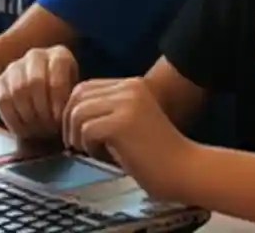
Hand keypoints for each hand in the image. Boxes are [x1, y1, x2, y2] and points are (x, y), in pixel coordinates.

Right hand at [0, 45, 78, 141]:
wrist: (47, 102)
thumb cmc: (66, 101)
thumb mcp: (75, 97)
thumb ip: (73, 101)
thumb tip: (66, 113)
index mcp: (60, 55)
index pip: (56, 76)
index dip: (57, 101)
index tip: (60, 119)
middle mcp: (36, 55)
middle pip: (34, 82)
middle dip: (41, 109)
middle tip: (47, 128)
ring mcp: (16, 66)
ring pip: (17, 91)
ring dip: (27, 115)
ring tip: (37, 130)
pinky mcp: (0, 81)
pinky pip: (3, 100)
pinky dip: (13, 119)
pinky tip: (23, 130)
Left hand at [64, 78, 195, 200]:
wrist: (184, 170)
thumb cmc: (156, 155)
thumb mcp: (129, 122)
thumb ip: (107, 111)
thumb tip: (70, 114)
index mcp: (132, 84)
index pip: (86, 87)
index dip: (74, 110)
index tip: (77, 134)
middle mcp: (129, 87)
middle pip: (78, 95)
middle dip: (70, 122)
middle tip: (77, 144)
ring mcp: (127, 103)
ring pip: (79, 112)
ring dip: (78, 135)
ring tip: (91, 151)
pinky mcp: (123, 122)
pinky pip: (87, 129)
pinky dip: (88, 146)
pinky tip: (102, 156)